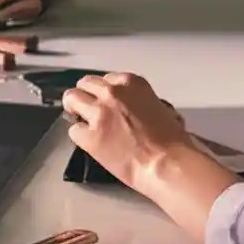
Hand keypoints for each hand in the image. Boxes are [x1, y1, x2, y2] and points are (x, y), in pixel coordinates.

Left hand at [62, 72, 192, 192]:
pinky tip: (90, 144)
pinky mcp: (88, 136)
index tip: (106, 100)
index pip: (107, 79)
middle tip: (87, 107)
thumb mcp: (160, 108)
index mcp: (132, 83)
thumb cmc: (172, 142)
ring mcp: (98, 113)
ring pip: (71, 98)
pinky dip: (80, 137)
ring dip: (75, 109)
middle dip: (86, 95)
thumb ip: (140, 103)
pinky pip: (73, 130)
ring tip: (80, 120)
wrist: (166, 164)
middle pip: (85, 83)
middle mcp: (112, 93)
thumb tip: (135, 110)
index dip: (105, 91)